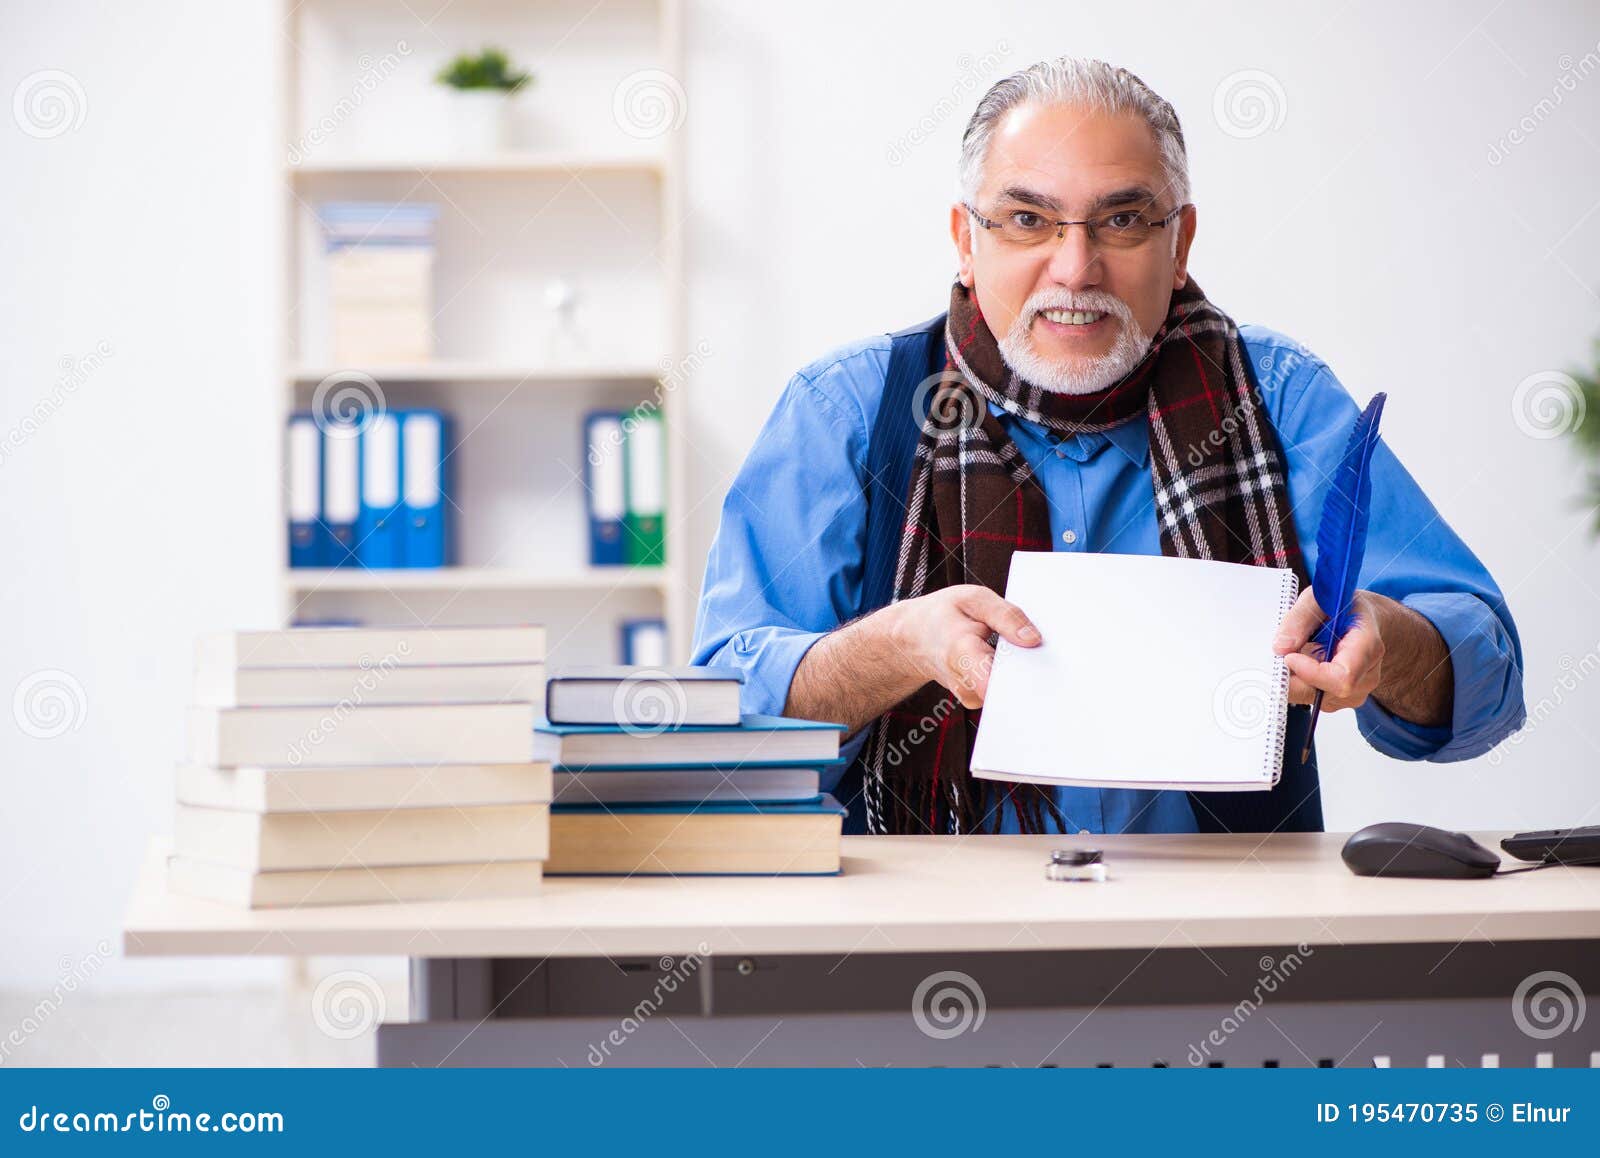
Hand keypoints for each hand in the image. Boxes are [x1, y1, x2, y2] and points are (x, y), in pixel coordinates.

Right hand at [887, 584, 1040, 708]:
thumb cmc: (943, 615)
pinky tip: (1008, 660)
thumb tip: (1034, 639)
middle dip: (1031, 670)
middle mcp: (964, 682)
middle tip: (1037, 650)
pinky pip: (1005, 693)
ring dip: (1022, 671)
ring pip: (1010, 693)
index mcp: (961, 652)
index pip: (989, 682)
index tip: (1043, 671)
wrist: (913, 637)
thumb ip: (1006, 616)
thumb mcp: (973, 600)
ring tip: (1015, 649)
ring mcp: (970, 695)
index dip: (1019, 680)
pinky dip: (1013, 676)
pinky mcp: (977, 699)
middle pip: (1009, 690)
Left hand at [1273, 588, 1386, 712]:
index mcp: (1368, 648)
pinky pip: (1308, 698)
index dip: (1311, 672)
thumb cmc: (1348, 609)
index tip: (1289, 656)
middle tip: (1280, 653)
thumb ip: (1301, 617)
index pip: (1343, 676)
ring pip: (1311, 698)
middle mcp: (1366, 677)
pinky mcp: (1338, 700)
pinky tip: (1299, 662)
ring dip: (1294, 679)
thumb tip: (1281, 647)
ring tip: (1295, 652)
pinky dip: (1296, 682)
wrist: (1368, 622)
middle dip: (1293, 676)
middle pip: (1322, 692)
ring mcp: (1354, 693)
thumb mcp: (1323, 598)